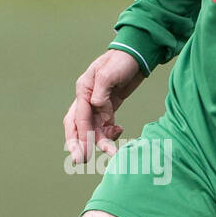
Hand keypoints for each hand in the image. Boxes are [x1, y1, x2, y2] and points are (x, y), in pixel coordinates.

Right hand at [63, 49, 143, 164]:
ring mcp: (97, 104)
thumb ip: (101, 93)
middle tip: (81, 161)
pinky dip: (111, 133)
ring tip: (113, 153)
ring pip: (93, 129)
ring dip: (101, 142)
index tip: (82, 154)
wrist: (138, 54)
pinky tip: (120, 131)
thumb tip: (98, 110)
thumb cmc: (122, 60)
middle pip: (77, 126)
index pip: (79, 117)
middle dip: (78, 144)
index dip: (80, 136)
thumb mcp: (110, 73)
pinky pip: (105, 126)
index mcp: (83, 89)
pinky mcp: (109, 107)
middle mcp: (87, 98)